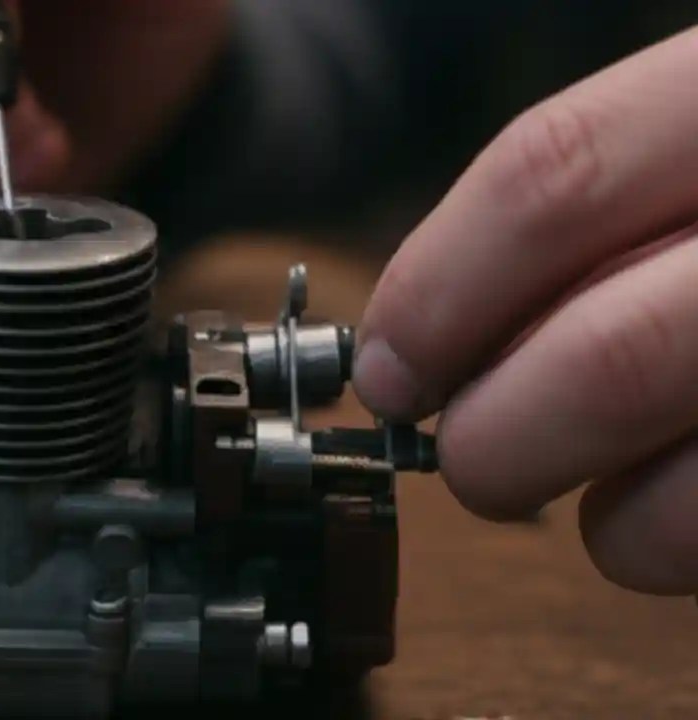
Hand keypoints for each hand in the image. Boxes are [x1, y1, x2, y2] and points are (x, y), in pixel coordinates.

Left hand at [353, 26, 697, 595]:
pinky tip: (683, 502)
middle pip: (605, 357)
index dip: (437, 290)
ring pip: (678, 501)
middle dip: (494, 440)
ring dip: (602, 522)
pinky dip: (678, 545)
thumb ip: (594, 208)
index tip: (388, 369)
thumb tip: (418, 335)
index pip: (554, 178)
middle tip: (471, 457)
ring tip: (597, 495)